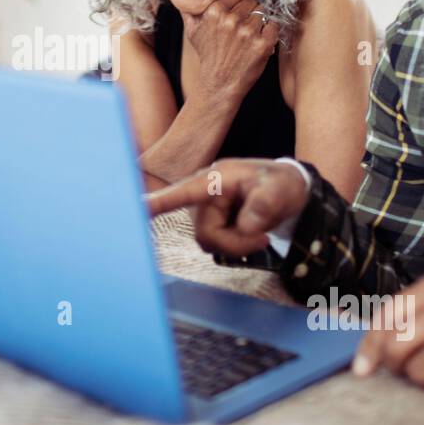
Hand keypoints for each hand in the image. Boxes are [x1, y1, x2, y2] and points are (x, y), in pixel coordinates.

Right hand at [146, 158, 309, 254]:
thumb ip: (265, 204)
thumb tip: (247, 226)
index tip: (136, 208)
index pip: (183, 192)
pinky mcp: (211, 224)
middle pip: (205, 233)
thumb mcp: (280, 189)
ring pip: (209, 243)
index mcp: (216, 179)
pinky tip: (250, 235)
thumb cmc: (280, 184)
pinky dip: (235, 246)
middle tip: (262, 239)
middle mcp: (204, 195)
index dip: (159, 202)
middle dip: (234, 242)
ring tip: (260, 234)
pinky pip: (215, 245)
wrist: (287, 192)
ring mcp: (206, 211)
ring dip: (236, 245)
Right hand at [182, 0, 280, 104]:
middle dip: (249, 12)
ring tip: (249, 37)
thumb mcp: (192, 32)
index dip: (239, 1)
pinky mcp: (262, 44)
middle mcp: (231, 19)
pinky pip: (273, 26)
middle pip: (252, 0)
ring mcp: (247, 32)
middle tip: (242, 28)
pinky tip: (259, 42)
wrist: (219, 85)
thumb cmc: (208, 57)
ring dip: (259, 23)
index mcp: (214, 12)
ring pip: (263, 12)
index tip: (236, 14)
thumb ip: (188, 9)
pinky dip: (269, 33)